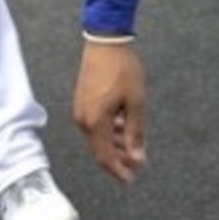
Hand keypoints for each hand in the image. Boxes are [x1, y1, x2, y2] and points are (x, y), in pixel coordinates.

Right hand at [73, 40, 148, 183]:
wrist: (106, 41)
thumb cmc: (122, 68)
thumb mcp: (136, 103)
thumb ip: (136, 133)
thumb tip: (137, 157)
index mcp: (95, 122)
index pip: (105, 157)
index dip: (119, 171)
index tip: (131, 179)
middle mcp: (83, 119)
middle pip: (100, 149)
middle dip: (119, 159)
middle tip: (137, 163)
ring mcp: (81, 110)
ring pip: (99, 137)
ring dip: (116, 144)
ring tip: (134, 145)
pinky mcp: (83, 101)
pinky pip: (95, 124)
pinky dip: (110, 131)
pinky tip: (124, 127)